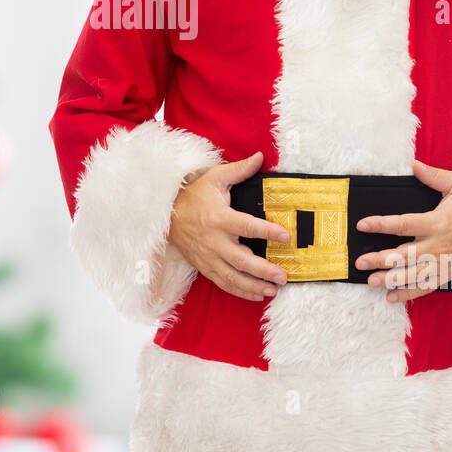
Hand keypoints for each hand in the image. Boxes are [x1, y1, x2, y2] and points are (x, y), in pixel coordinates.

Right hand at [167, 151, 291, 301]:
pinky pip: (223, 282)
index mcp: (219, 218)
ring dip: (254, 286)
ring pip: (232, 276)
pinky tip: (256, 294)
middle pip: (241, 260)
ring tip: (273, 290)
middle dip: (263, 270)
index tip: (286, 236)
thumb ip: (239, 170)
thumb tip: (260, 157)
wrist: (166, 214)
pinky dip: (240, 291)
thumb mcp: (215, 178)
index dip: (267, 232)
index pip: (247, 227)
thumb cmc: (194, 195)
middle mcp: (214, 240)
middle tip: (283, 276)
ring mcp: (208, 256)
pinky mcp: (204, 266)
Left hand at [354, 159, 451, 303]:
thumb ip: (434, 176)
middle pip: (404, 254)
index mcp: (438, 222)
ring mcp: (443, 262)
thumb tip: (413, 164)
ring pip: (413, 274)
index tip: (363, 225)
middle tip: (360, 261)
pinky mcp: (448, 273)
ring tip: (371, 281)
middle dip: (380, 259)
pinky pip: (427, 286)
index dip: (382, 224)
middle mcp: (438, 245)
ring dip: (390, 279)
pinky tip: (392, 296)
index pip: (404, 224)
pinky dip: (409, 293)